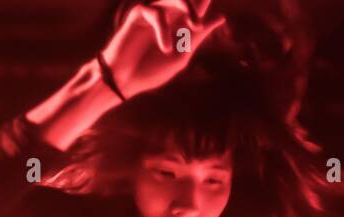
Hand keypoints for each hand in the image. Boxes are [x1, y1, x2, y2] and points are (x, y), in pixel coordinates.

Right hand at [100, 0, 225, 99]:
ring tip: (196, 27)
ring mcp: (153, 13)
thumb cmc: (150, 72)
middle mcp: (169, 14)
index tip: (207, 18)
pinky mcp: (138, 14)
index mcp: (180, 24)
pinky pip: (156, 13)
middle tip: (200, 24)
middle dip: (198, 6)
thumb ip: (198, 36)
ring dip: (189, 8)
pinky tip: (165, 47)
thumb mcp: (181, 55)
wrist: (122, 81)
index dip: (205, 3)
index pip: (199, 5)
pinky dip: (164, 30)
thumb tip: (221, 17)